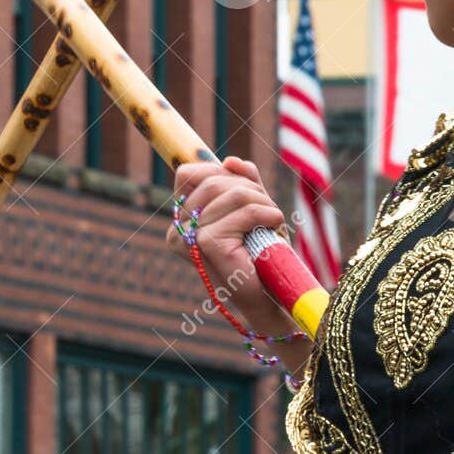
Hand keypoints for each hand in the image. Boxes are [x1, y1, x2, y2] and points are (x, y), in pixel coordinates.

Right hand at [169, 157, 295, 339]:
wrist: (270, 293)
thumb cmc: (260, 250)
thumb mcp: (249, 204)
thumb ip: (240, 179)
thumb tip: (230, 160)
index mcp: (180, 222)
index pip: (188, 173)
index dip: (219, 172)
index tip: (245, 189)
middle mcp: (177, 230)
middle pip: (212, 180)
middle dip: (248, 187)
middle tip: (267, 208)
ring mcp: (190, 239)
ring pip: (231, 193)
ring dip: (262, 201)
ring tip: (273, 218)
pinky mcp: (209, 245)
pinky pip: (244, 211)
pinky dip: (267, 212)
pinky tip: (275, 223)